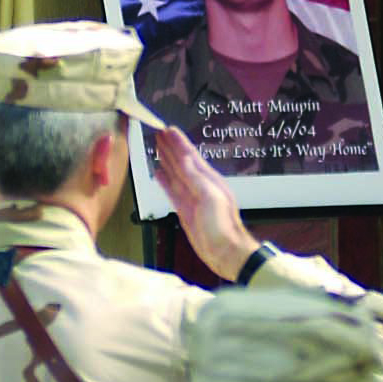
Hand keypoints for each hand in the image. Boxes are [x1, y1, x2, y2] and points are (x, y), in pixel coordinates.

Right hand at [152, 128, 259, 279]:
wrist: (225, 252)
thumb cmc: (222, 226)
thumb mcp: (210, 198)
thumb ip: (196, 177)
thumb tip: (185, 158)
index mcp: (208, 179)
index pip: (190, 155)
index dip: (179, 142)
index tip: (167, 129)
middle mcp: (199, 185)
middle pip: (181, 161)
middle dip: (171, 147)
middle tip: (159, 133)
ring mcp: (191, 197)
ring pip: (175, 173)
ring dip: (167, 159)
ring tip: (157, 147)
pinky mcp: (184, 209)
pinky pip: (172, 189)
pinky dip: (164, 180)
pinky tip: (158, 172)